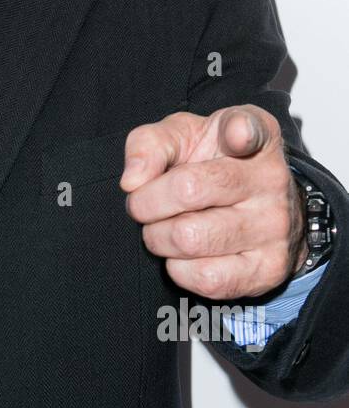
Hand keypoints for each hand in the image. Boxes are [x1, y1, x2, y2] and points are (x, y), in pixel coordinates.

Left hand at [119, 105, 306, 299]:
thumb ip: (150, 144)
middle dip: (147, 202)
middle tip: (145, 205)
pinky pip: (206, 278)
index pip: (250, 128)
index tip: (235, 137)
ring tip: (165, 228)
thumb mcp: (183, 138)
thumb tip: (132, 180)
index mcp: (255, 135)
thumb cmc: (213, 165)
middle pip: (188, 190)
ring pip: (189, 239)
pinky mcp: (268, 268)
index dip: (240, 132)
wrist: (260, 209)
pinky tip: (185, 254)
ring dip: (159, 238)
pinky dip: (179, 269)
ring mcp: (274, 226)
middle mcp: (271, 179)